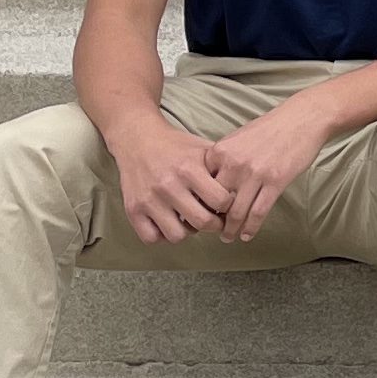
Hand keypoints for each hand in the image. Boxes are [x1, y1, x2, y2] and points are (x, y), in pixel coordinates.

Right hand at [107, 116, 233, 244]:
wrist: (138, 139)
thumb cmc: (176, 146)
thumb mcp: (202, 149)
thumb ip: (221, 168)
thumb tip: (244, 190)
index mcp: (189, 169)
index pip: (221, 201)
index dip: (228, 206)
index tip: (226, 205)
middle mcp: (169, 186)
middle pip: (202, 222)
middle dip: (214, 225)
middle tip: (215, 221)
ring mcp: (149, 200)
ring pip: (177, 236)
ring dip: (187, 232)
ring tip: (189, 221)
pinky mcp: (133, 210)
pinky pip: (151, 238)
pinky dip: (161, 235)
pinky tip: (168, 223)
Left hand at [199, 97, 331, 241]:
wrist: (302, 118)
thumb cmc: (271, 127)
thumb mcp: (238, 137)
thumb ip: (223, 159)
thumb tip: (210, 182)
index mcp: (221, 151)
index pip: (201, 185)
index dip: (199, 202)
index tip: (198, 213)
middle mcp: (234, 163)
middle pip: (215, 201)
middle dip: (211, 220)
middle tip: (211, 230)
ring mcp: (255, 173)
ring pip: (236, 212)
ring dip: (230, 230)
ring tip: (228, 237)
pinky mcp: (276, 181)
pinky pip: (258, 212)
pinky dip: (250, 228)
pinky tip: (247, 235)